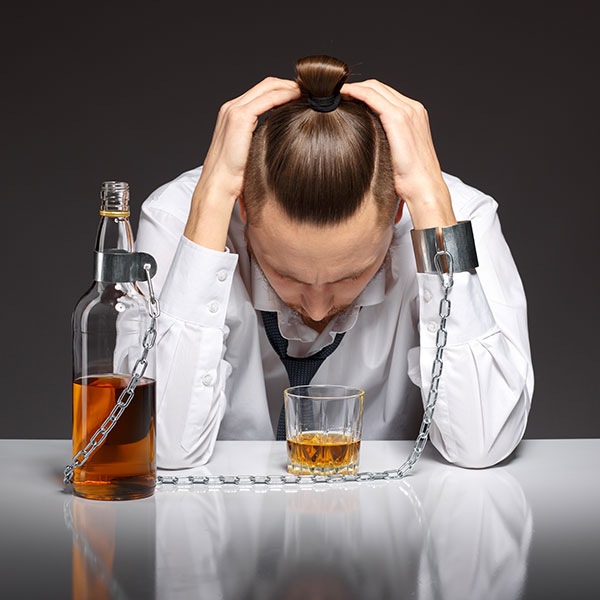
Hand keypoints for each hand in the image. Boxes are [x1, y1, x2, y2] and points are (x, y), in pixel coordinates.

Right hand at [185, 77, 300, 249]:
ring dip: (291, 88)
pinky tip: (300, 99)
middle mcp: (232, 107)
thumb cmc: (234, 177)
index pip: (262, 93)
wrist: (218, 186)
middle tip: (311, 92)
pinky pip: (269, 98)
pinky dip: (286, 95)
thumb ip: (260, 141)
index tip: (303, 97)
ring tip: (310, 93)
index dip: (283, 91)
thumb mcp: (249, 153)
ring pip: (269, 87)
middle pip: (267, 85)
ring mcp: (234, 110)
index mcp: (232, 115)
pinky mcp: (240, 116)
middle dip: (290, 85)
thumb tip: (281, 144)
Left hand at [340, 80, 456, 228]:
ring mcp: (407, 111)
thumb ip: (387, 140)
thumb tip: (367, 142)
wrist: (424, 188)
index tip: (345, 99)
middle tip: (336, 95)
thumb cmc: (411, 179)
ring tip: (335, 95)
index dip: (364, 93)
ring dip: (353, 88)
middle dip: (356, 88)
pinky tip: (341, 95)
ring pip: (374, 88)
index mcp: (415, 115)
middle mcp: (413, 108)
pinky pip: (371, 96)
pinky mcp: (398, 118)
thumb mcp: (399, 154)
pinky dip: (355, 92)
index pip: (386, 94)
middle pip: (379, 87)